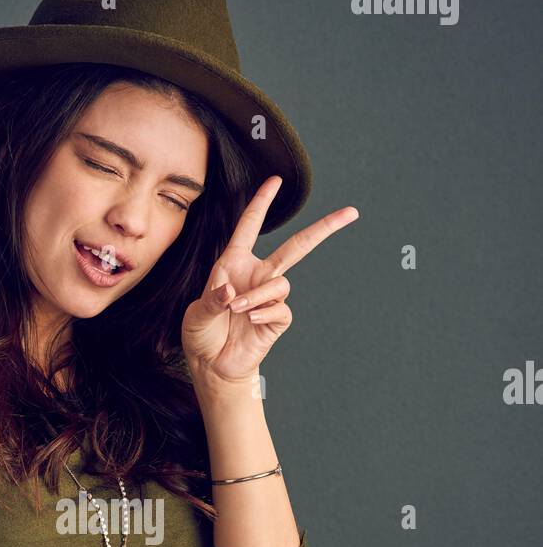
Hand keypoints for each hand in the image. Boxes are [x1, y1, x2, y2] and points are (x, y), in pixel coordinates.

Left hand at [181, 174, 358, 392]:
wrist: (212, 365)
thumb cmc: (201, 334)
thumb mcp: (196, 314)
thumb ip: (212, 299)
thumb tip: (232, 290)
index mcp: (234, 264)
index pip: (250, 226)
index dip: (262, 202)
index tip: (275, 180)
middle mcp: (257, 275)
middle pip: (297, 247)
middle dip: (323, 228)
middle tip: (351, 212)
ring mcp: (269, 297)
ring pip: (282, 283)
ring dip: (259, 294)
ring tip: (237, 309)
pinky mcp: (277, 319)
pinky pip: (282, 309)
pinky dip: (265, 313)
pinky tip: (252, 321)